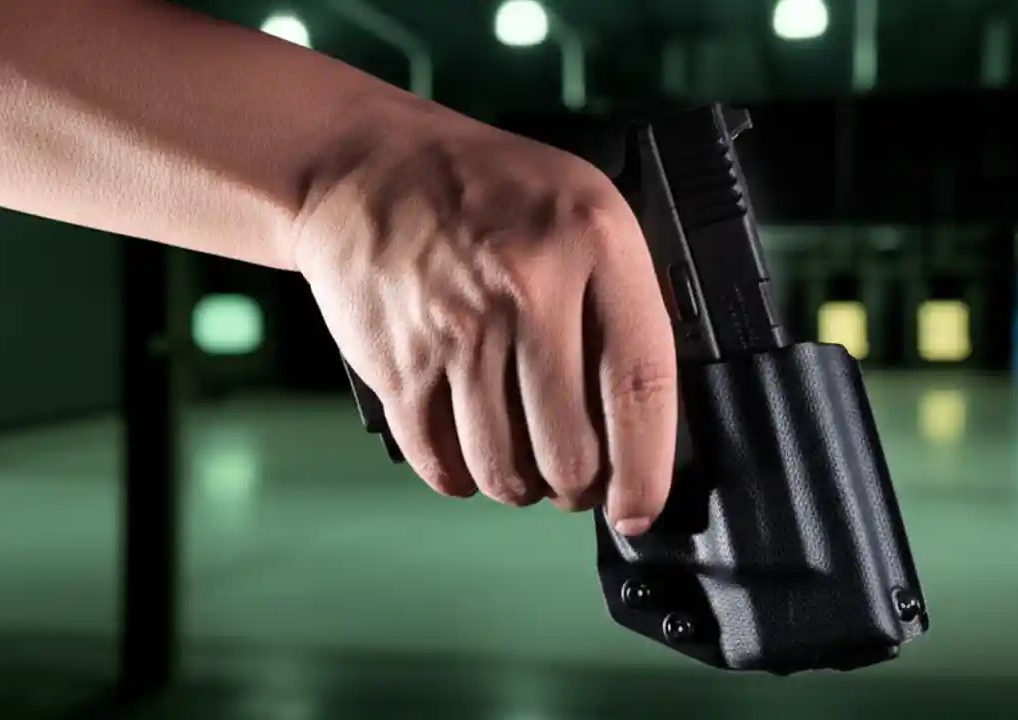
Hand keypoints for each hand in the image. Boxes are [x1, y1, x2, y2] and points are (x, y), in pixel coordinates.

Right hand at [292, 110, 675, 535]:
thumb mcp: (586, 211)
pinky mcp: (399, 364)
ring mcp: (456, 330)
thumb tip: (649, 420)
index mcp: (594, 244)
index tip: (642, 507)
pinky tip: (472, 456)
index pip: (639, 384)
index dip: (647, 467)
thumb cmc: (491, 194)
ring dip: (520, 487)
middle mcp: (527, 287)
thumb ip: (625, 300)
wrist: (368, 170)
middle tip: (578, 481)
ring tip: (526, 468)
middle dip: (579, 487)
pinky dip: (462, 478)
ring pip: (504, 469)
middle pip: (569, 449)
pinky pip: (441, 463)